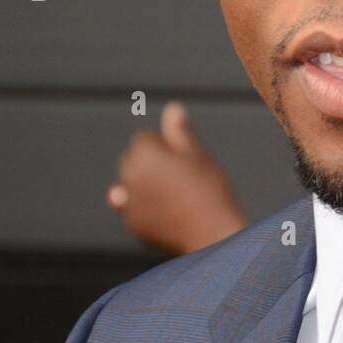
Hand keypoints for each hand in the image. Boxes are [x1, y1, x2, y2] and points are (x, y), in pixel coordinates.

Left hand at [106, 101, 248, 254]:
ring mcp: (129, 202)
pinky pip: (136, 209)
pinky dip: (148, 210)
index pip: (144, 138)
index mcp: (144, 153)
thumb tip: (172, 108)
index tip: (186, 161)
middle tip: (182, 179)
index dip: (167, 147)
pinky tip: (172, 214)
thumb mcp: (198, 155)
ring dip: (146, 186)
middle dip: (150, 164)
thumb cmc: (210, 190)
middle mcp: (129, 176)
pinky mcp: (133, 224)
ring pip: (132, 185)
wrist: (213, 234)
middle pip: (133, 160)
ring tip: (177, 197)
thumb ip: (179, 132)